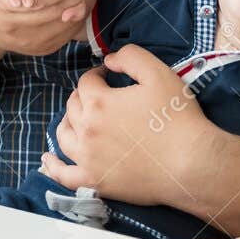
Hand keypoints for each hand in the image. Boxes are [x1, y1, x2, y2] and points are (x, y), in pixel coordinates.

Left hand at [40, 44, 204, 207]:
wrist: (191, 163)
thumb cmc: (177, 118)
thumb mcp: (159, 73)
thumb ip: (130, 57)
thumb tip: (108, 60)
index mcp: (98, 102)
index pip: (87, 81)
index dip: (97, 74)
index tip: (108, 75)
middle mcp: (86, 130)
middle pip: (73, 106)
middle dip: (83, 96)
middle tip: (98, 95)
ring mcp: (87, 158)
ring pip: (64, 135)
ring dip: (67, 122)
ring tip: (75, 119)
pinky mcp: (94, 181)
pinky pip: (63, 175)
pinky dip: (53, 166)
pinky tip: (48, 159)